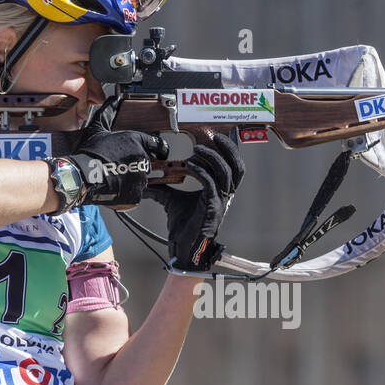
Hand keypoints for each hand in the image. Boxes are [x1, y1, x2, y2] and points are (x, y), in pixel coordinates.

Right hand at [68, 101, 166, 207]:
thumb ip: (108, 113)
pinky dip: (127, 191)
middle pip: (146, 162)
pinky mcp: (136, 193)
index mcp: (136, 141)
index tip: (161, 151)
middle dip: (135, 164)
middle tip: (118, 166)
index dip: (160, 148)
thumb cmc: (89, 153)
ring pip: (140, 178)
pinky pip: (135, 193)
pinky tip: (115, 187)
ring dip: (131, 178)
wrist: (82, 176)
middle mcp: (142, 158)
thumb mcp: (97, 128)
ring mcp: (140, 177)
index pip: (157, 144)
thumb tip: (113, 100)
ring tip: (114, 176)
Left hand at [146, 132, 244, 271]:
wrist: (182, 248)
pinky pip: (211, 184)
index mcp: (219, 191)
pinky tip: (189, 165)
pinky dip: (201, 171)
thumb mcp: (171, 200)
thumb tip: (146, 178)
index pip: (233, 167)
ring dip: (212, 157)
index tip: (215, 137)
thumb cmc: (182, 227)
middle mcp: (224, 195)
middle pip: (237, 167)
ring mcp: (220, 202)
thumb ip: (163, 187)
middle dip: (229, 149)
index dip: (229, 151)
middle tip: (215, 136)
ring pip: (226, 173)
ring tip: (196, 149)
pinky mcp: (212, 208)